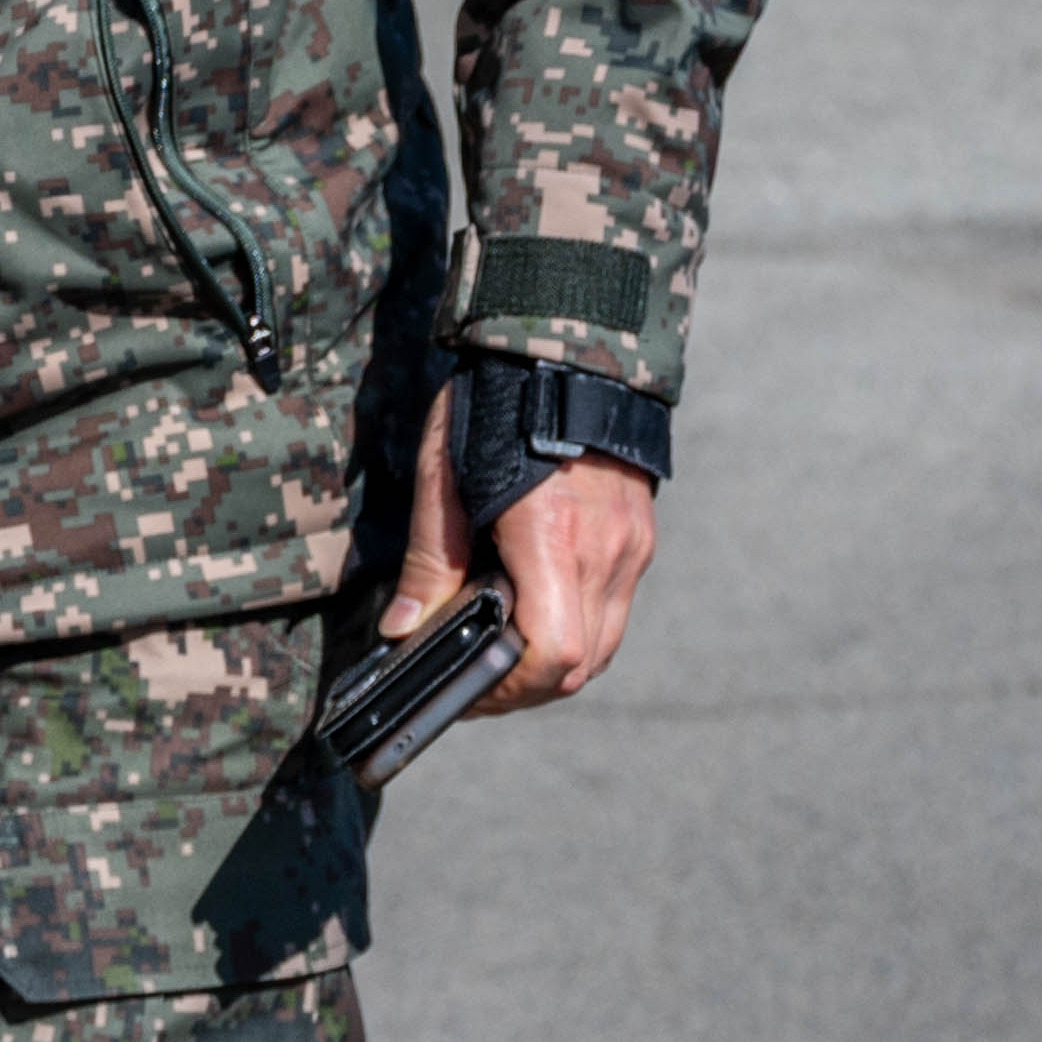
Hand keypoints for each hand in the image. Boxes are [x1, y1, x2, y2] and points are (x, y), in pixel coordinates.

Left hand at [389, 382, 658, 710]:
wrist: (567, 350)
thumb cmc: (495, 407)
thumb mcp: (443, 477)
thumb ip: (431, 560)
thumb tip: (402, 629)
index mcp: (554, 539)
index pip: (552, 653)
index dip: (507, 687)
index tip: (462, 691)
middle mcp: (607, 555)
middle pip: (580, 666)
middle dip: (522, 687)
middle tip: (468, 684)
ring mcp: (631, 551)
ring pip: (602, 647)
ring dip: (550, 665)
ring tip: (493, 651)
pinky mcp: (639, 540)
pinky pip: (612, 612)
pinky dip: (573, 629)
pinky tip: (529, 611)